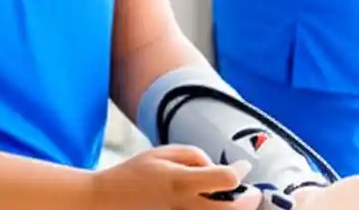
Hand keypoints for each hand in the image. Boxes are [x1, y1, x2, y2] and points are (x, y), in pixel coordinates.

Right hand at [90, 145, 259, 209]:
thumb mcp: (161, 153)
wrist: (106, 201)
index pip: (226, 179)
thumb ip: (193, 155)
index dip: (241, 171)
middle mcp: (183, 206)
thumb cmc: (133, 174)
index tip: (244, 167)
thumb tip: (216, 169)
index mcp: (180, 182)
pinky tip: (213, 206)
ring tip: (232, 200)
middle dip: (249, 201)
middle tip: (252, 193)